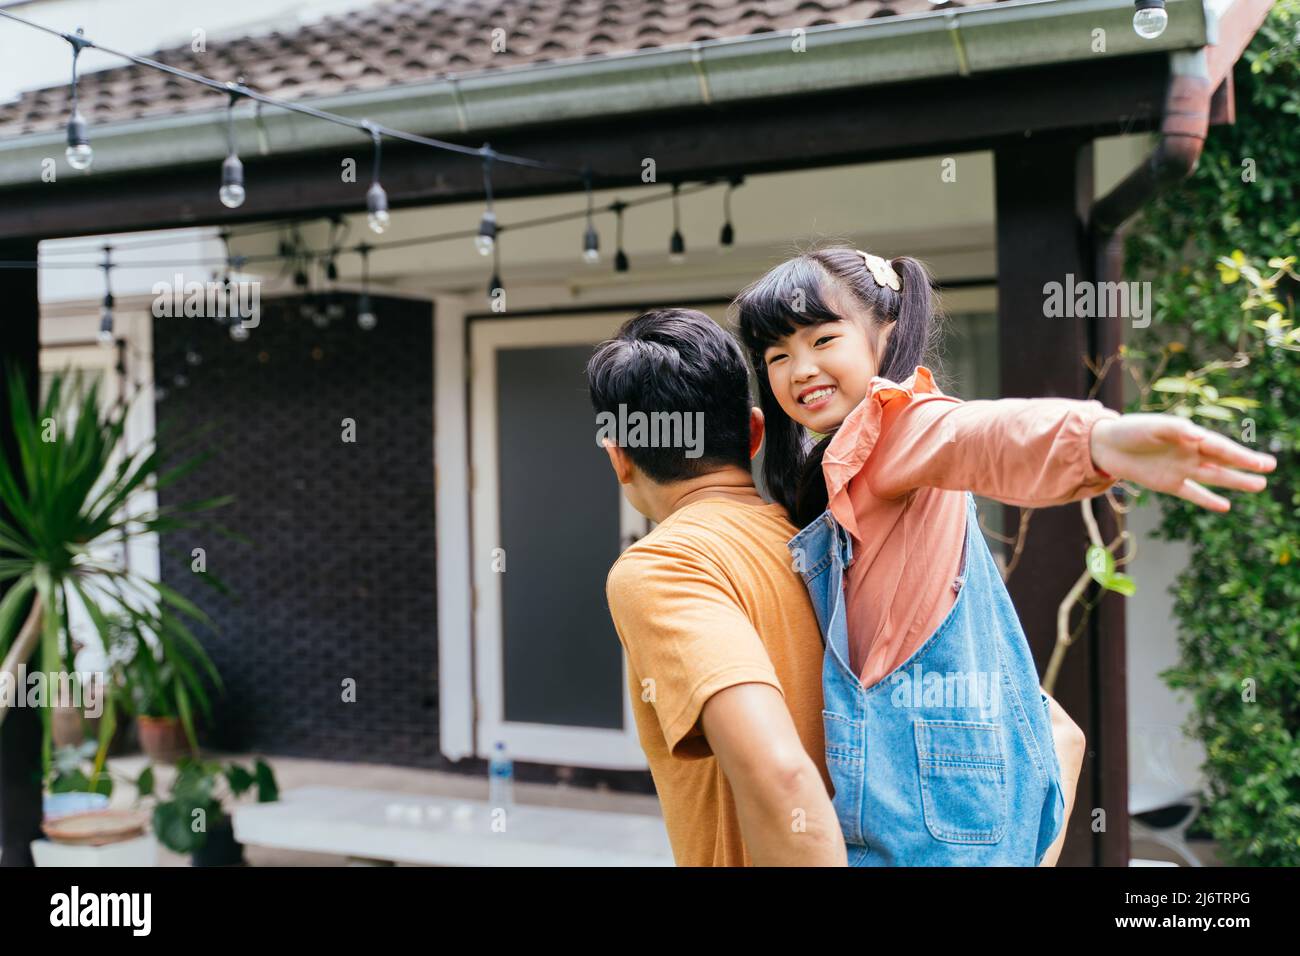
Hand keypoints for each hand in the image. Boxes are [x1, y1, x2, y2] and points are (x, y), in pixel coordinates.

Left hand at [1090, 414, 1275, 511]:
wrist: (1105, 445)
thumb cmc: (1131, 430)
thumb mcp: (1152, 426)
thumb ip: (1176, 430)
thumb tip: (1200, 437)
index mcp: (1189, 436)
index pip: (1220, 447)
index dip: (1241, 455)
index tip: (1261, 462)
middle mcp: (1189, 453)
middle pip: (1223, 461)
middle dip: (1246, 465)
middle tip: (1270, 468)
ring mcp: (1180, 469)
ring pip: (1213, 477)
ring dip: (1235, 482)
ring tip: (1259, 486)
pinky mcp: (1168, 484)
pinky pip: (1191, 493)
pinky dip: (1206, 499)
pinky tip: (1224, 506)